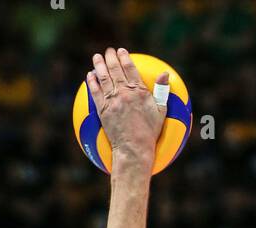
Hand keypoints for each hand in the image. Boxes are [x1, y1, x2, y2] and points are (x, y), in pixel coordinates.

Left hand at [87, 48, 167, 170]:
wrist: (134, 148)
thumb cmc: (149, 132)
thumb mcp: (160, 111)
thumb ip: (161, 90)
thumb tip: (165, 74)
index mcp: (138, 91)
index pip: (130, 68)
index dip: (124, 57)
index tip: (121, 51)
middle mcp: (124, 92)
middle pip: (115, 68)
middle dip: (110, 57)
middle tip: (108, 51)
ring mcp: (112, 100)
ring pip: (103, 77)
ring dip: (99, 65)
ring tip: (97, 57)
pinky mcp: (103, 110)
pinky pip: (95, 92)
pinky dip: (92, 81)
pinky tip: (90, 75)